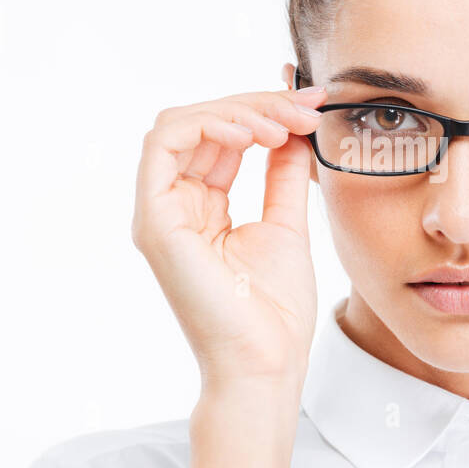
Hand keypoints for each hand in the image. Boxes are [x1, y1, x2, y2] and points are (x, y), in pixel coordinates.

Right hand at [131, 80, 326, 394]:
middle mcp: (173, 204)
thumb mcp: (286, 223)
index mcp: (201, 206)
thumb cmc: (274, 311)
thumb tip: (293, 129)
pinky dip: (208, 124)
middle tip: (307, 108)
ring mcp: (159, 211)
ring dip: (238, 110)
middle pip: (201, 123)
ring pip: (181, 123)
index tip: (313, 107)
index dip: (265, 112)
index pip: (221, 136)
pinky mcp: (155, 220)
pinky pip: (163, 144)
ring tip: (284, 123)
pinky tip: (254, 132)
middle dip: (257, 106)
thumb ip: (283, 174)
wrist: (266, 361)